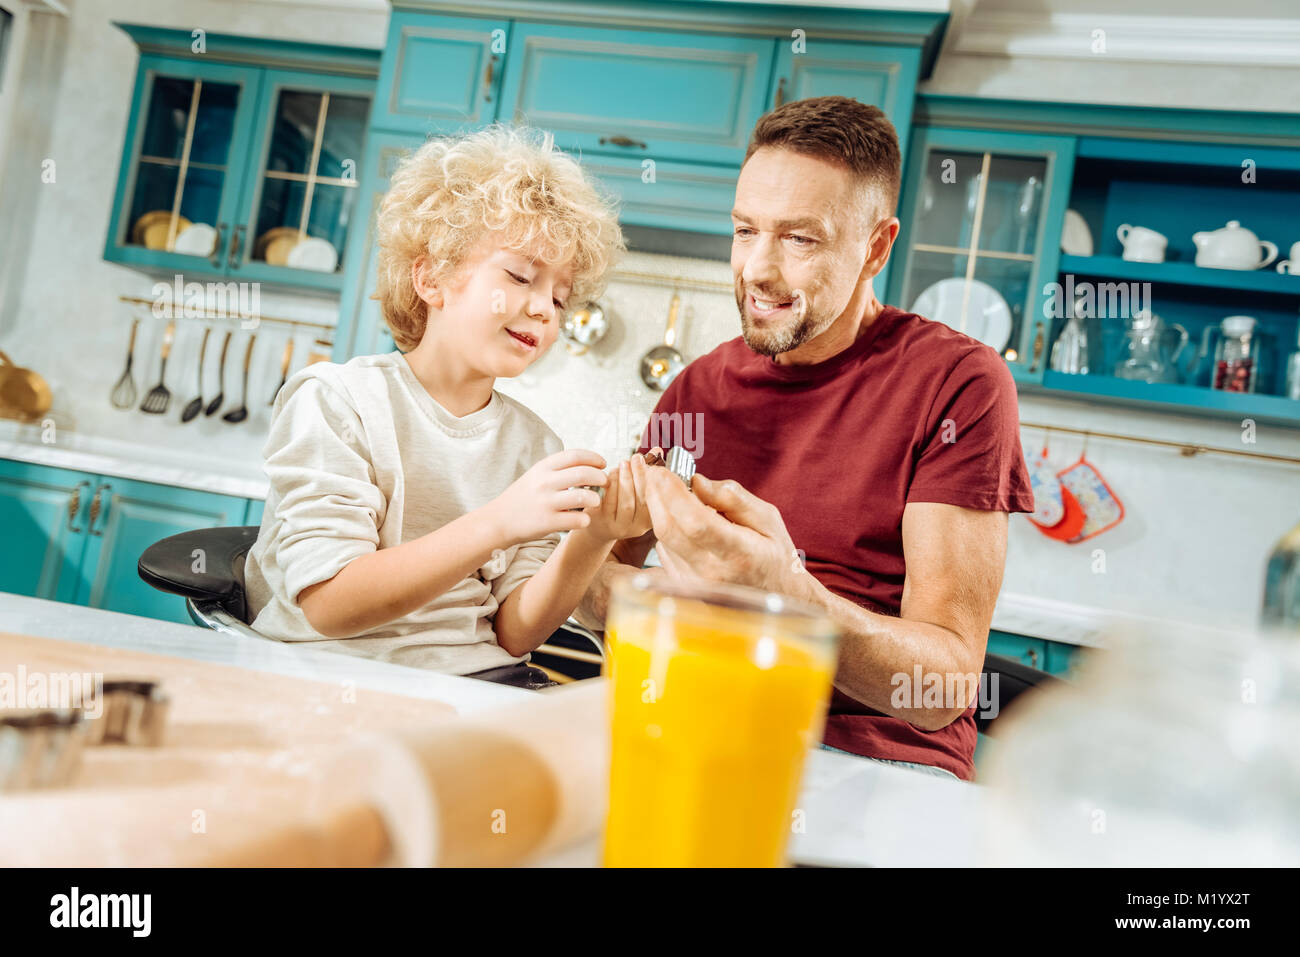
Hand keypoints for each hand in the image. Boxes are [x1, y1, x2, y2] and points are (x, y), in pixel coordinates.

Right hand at [486, 449, 607, 544]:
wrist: (499, 520)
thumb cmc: (524, 497)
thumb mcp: (536, 475)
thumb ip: (559, 469)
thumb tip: (589, 464)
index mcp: (543, 467)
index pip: (575, 455)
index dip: (594, 458)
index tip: (603, 464)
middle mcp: (545, 482)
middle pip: (584, 474)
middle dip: (600, 478)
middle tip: (604, 483)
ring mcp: (546, 503)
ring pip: (584, 496)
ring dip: (595, 499)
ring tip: (595, 501)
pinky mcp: (547, 522)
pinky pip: (577, 519)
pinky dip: (585, 519)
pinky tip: (583, 519)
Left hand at [583, 455, 652, 543]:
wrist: (598, 527)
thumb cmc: (620, 505)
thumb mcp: (636, 493)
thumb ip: (647, 473)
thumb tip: (657, 450)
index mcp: (649, 520)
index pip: (656, 499)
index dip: (653, 479)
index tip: (649, 461)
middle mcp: (636, 527)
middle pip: (641, 500)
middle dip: (639, 476)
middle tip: (636, 458)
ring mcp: (618, 526)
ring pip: (626, 502)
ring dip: (625, 479)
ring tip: (623, 464)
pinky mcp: (601, 521)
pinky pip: (608, 502)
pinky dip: (612, 484)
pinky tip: (612, 474)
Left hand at [641, 467, 810, 598]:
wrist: (776, 595)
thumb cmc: (774, 554)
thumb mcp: (767, 518)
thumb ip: (732, 498)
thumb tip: (697, 482)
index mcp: (738, 554)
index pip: (697, 523)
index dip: (675, 495)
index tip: (662, 472)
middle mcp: (712, 572)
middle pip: (670, 530)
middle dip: (656, 497)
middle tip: (656, 473)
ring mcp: (694, 583)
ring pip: (663, 539)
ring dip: (660, 512)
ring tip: (672, 494)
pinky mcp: (682, 585)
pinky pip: (665, 550)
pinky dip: (668, 529)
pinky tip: (681, 520)